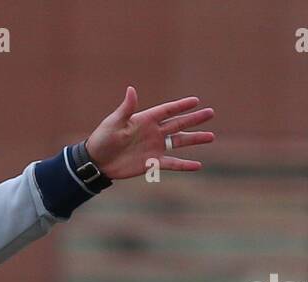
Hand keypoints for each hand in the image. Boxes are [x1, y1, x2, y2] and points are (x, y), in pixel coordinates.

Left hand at [85, 86, 214, 179]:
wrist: (97, 161)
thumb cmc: (103, 139)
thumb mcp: (114, 122)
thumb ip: (126, 108)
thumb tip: (131, 89)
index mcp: (145, 119)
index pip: (167, 110)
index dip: (181, 105)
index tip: (196, 101)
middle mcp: (153, 132)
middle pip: (178, 124)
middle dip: (194, 119)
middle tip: (210, 113)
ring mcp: (154, 147)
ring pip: (179, 142)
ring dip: (194, 139)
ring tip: (211, 136)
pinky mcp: (152, 163)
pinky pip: (172, 163)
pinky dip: (184, 165)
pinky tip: (198, 165)